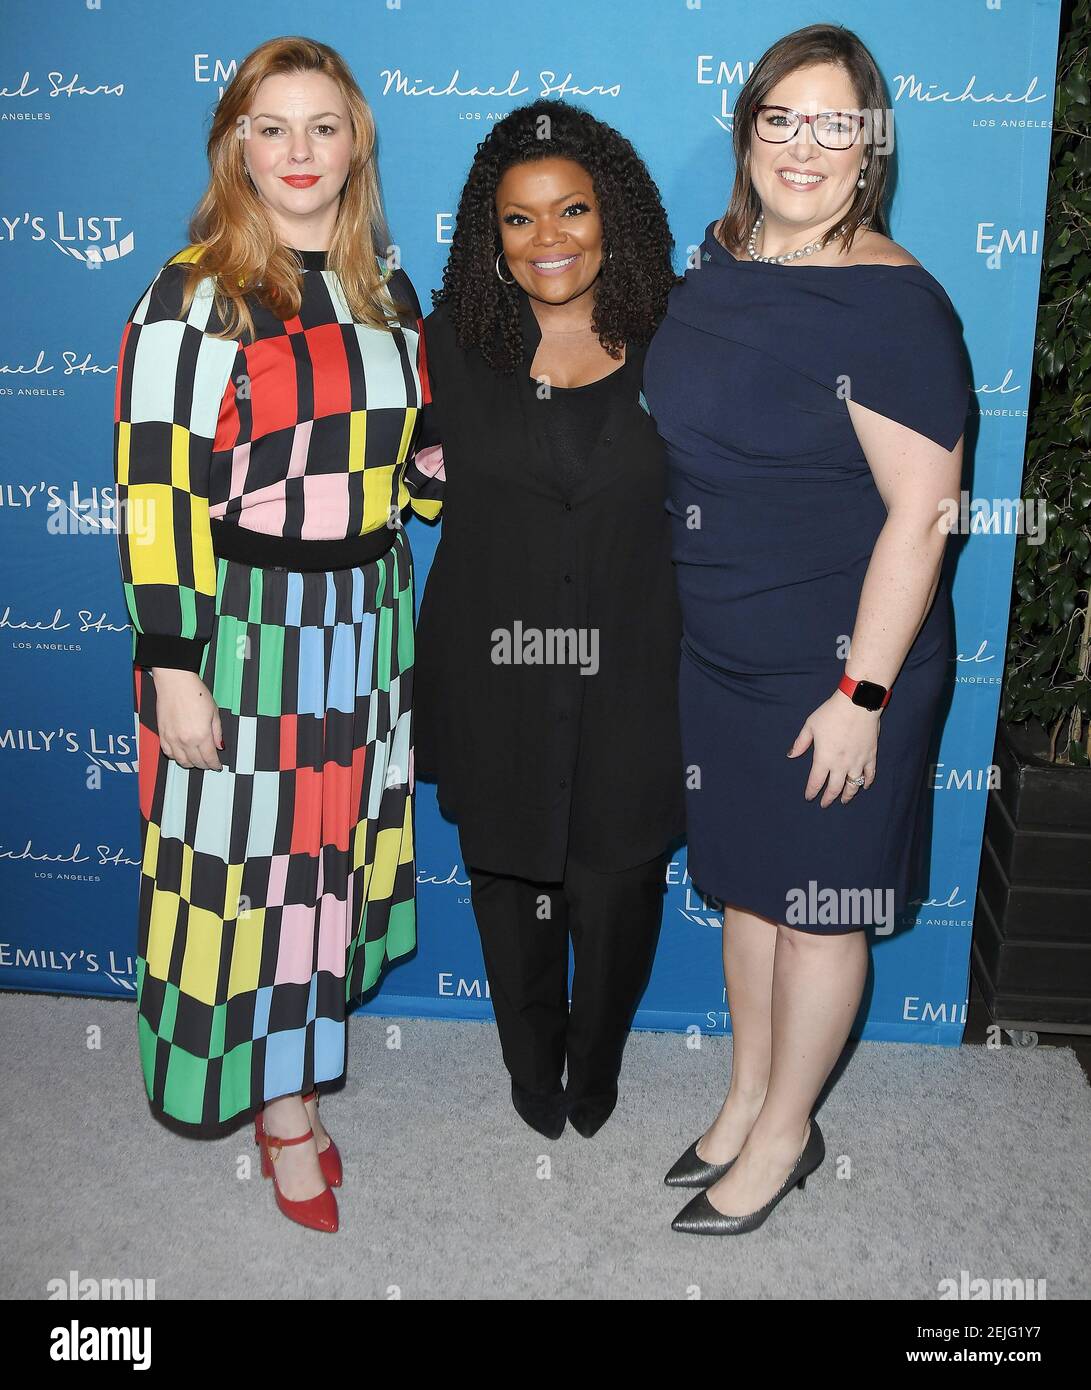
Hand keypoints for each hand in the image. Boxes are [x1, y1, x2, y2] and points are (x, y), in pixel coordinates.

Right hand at [148, 667, 222, 769]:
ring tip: (196, 760)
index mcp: (201, 735)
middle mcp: (185, 740)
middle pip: (196, 762)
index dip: (214, 765)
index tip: (217, 766)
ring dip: (190, 763)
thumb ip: (217, 732)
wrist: (175, 682)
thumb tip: (219, 746)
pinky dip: (175, 757)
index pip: (209, 758)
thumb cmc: (195, 692)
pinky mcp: (162, 734)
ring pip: (181, 761)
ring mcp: (172, 738)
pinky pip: (167, 753)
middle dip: (204, 765)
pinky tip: (181, 754)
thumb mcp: (214, 712)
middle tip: (208, 763)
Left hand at [787, 692, 877, 806]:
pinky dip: (867, 782)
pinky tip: (864, 787)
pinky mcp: (870, 756)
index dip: (812, 792)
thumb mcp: (810, 726)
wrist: (857, 704)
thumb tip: (791, 755)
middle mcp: (841, 764)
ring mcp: (857, 761)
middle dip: (828, 798)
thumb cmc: (831, 713)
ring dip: (848, 795)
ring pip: (853, 785)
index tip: (809, 797)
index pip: (816, 782)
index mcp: (824, 758)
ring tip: (844, 801)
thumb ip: (800, 743)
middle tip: (825, 804)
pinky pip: (870, 774)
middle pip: (834, 788)